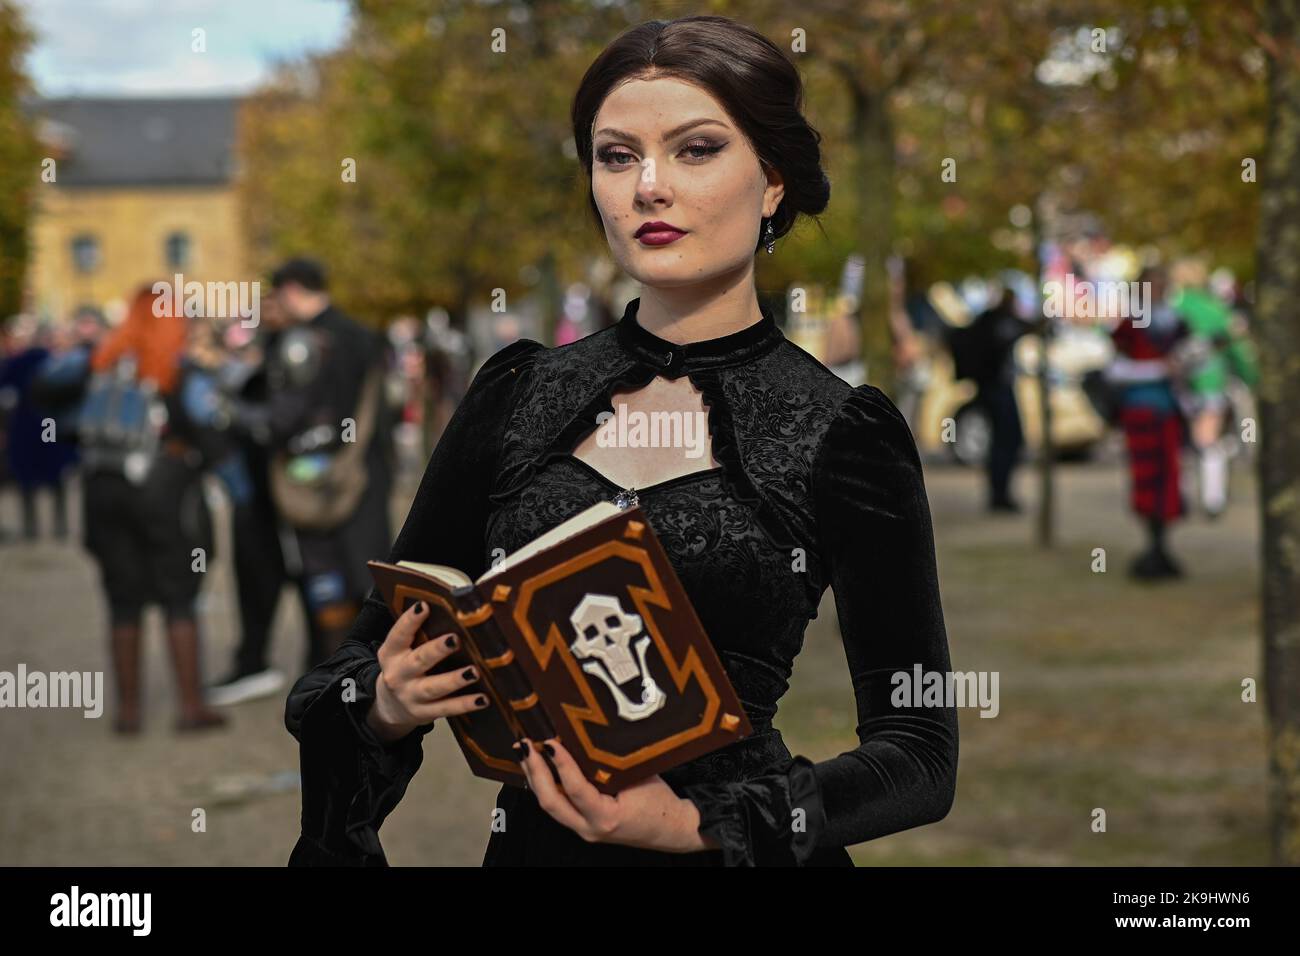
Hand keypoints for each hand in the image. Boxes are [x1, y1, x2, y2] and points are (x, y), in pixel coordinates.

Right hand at [366, 601, 490, 743]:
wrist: (389, 706)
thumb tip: (454, 611)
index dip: (409, 620)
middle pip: (419, 661)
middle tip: (455, 640)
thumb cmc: (404, 667)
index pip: (398, 634)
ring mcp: (411, 696)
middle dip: (436, 650)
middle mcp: (398, 675)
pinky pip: (446, 709)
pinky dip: (465, 704)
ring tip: (473, 672)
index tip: (424, 605)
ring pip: (433, 688)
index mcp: (391, 653)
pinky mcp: (423, 713)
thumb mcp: (402, 650)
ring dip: (454, 679)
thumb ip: (418, 634)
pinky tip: (482, 698)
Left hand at [514, 736, 716, 853]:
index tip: (551, 742)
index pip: (576, 789)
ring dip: (536, 778)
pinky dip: (547, 785)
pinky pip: (558, 805)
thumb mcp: (640, 777)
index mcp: (607, 817)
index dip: (561, 764)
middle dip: (535, 771)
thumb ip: (612, 763)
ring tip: (525, 753)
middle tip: (526, 745)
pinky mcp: (582, 825)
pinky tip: (540, 768)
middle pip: (550, 801)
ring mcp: (583, 830)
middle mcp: (589, 828)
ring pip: (550, 805)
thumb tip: (586, 735)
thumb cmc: (661, 802)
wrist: (673, 829)